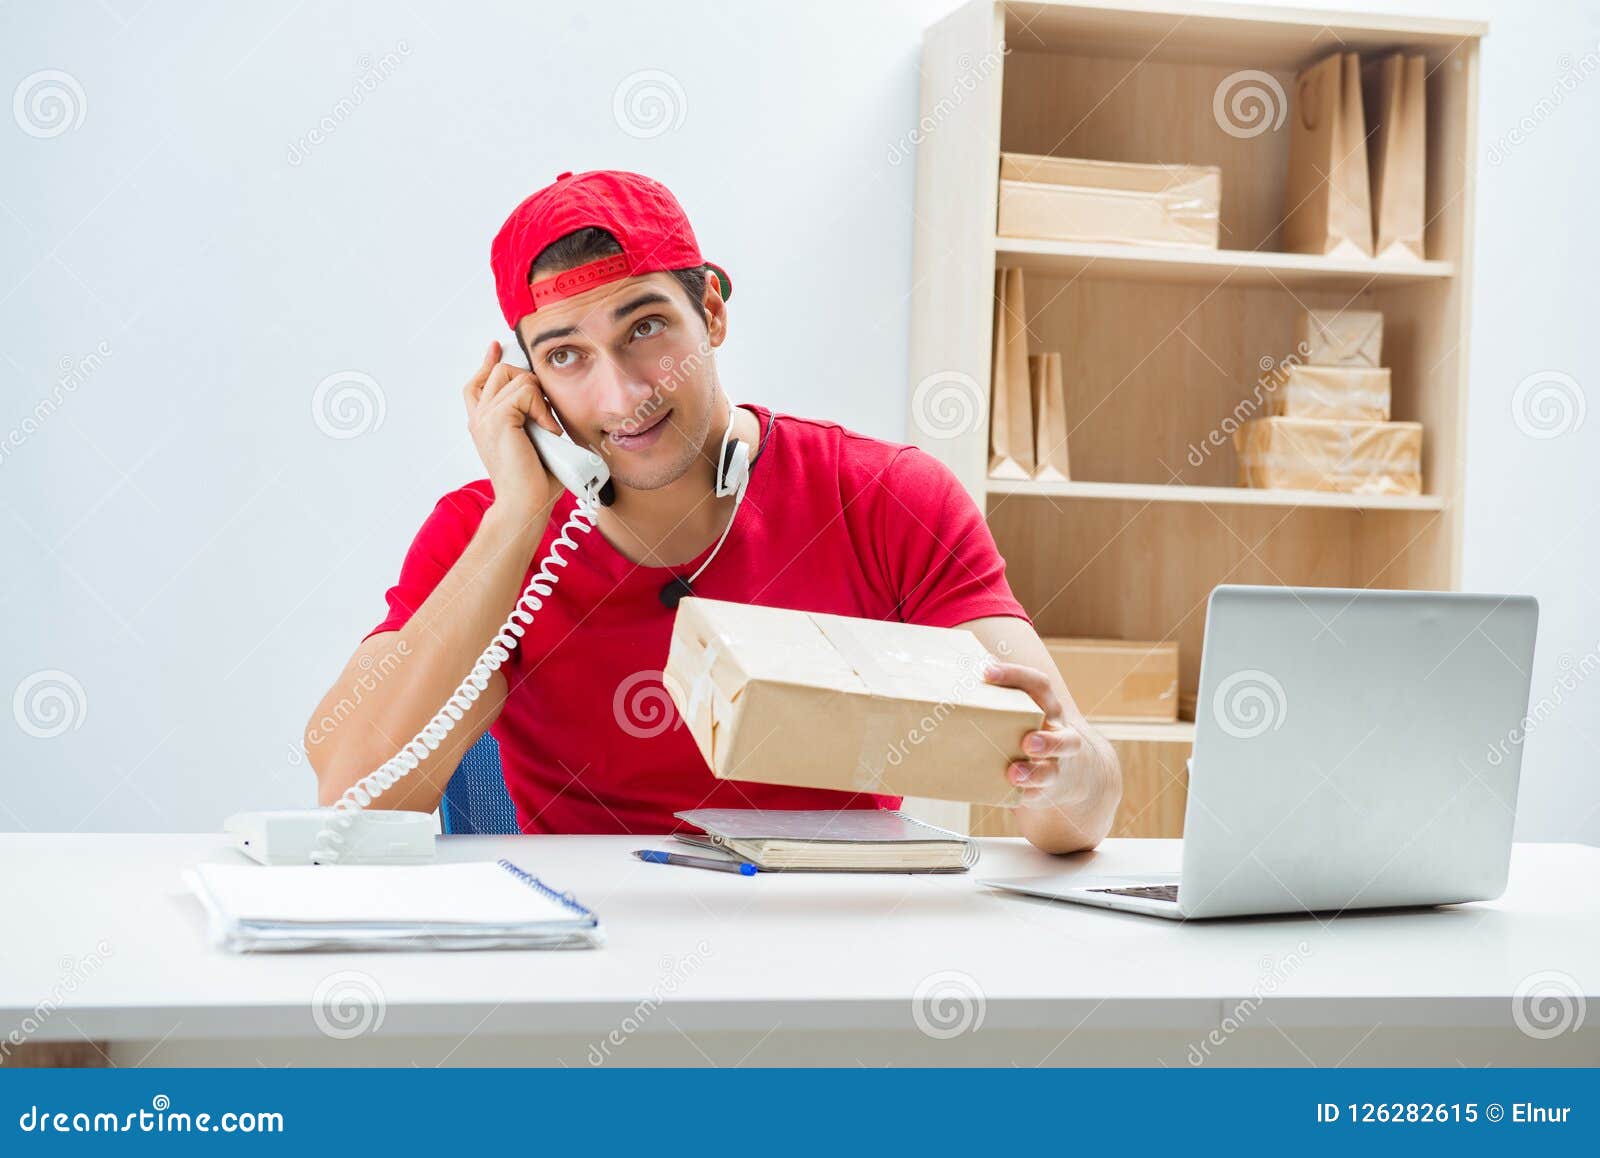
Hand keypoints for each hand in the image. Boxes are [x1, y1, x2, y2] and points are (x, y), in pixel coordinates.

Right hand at [463, 340, 561, 515]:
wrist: (526, 505)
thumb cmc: (536, 481)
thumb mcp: (534, 441)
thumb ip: (531, 417)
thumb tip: (548, 398)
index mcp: (483, 423)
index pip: (478, 382)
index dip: (488, 362)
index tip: (496, 347)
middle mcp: (479, 418)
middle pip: (500, 371)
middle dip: (529, 381)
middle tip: (545, 413)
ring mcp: (484, 417)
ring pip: (514, 376)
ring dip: (540, 399)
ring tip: (547, 428)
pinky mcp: (497, 419)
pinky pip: (524, 391)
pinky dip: (542, 408)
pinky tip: (547, 431)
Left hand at [982, 660, 1085, 805]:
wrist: (1070, 772)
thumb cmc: (1032, 730)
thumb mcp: (1025, 709)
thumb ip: (1001, 693)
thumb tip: (960, 664)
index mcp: (1048, 707)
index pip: (1038, 685)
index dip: (1015, 675)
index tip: (987, 672)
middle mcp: (1059, 735)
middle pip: (1063, 738)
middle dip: (1046, 740)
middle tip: (1026, 742)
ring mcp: (1057, 765)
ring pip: (1052, 770)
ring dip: (1034, 772)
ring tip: (1015, 773)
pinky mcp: (1048, 788)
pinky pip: (1040, 794)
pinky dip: (1027, 794)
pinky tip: (1013, 793)